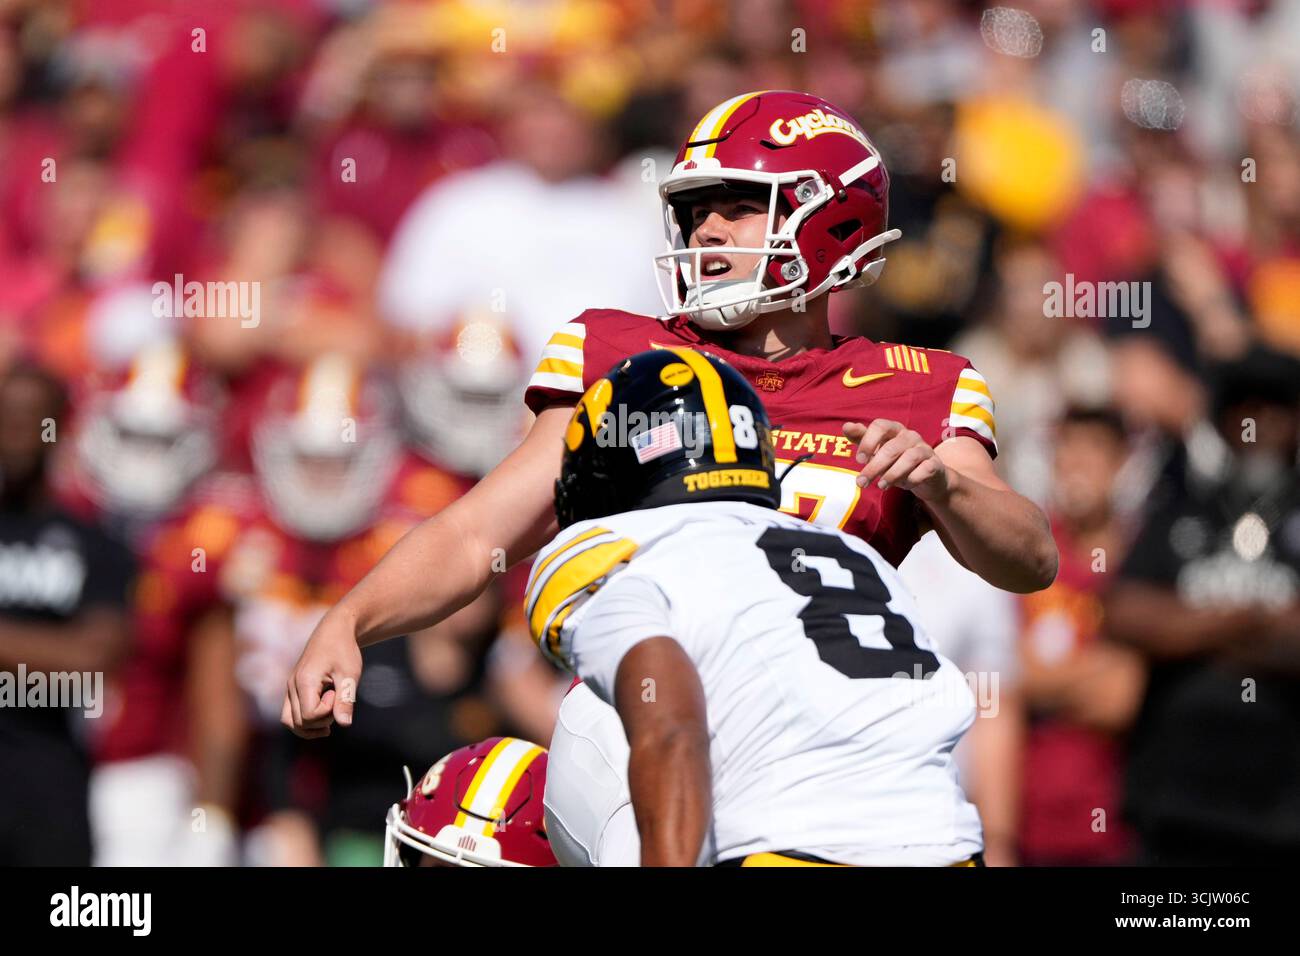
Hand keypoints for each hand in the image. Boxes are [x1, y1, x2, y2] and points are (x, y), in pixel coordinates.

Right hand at [281, 608, 362, 738]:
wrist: (334, 630)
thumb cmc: (343, 650)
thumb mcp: (350, 674)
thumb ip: (346, 699)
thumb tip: (344, 724)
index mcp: (304, 681)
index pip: (309, 715)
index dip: (327, 712)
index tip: (337, 693)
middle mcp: (292, 686)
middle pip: (299, 722)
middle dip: (321, 721)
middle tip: (337, 701)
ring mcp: (289, 688)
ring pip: (290, 722)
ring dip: (310, 727)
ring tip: (330, 717)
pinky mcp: (293, 689)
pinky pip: (291, 714)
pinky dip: (305, 721)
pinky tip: (324, 717)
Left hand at [844, 420, 950, 502]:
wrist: (926, 477)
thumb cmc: (896, 461)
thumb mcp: (877, 450)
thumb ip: (861, 439)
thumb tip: (846, 426)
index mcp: (894, 429)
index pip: (880, 426)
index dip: (868, 441)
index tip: (859, 460)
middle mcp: (910, 435)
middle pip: (891, 448)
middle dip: (874, 467)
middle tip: (861, 482)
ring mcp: (924, 449)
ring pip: (909, 458)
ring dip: (892, 474)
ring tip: (881, 486)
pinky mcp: (935, 463)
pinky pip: (924, 470)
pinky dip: (912, 479)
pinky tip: (904, 485)